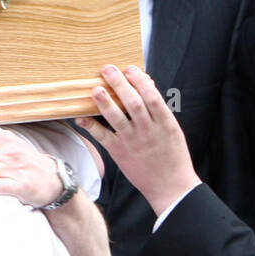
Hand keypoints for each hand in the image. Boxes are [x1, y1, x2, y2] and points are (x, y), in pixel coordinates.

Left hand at [76, 65, 200, 216]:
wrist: (171, 186)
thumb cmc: (173, 156)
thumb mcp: (173, 131)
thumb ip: (160, 111)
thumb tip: (147, 86)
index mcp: (165, 123)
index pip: (152, 96)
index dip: (140, 81)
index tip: (130, 69)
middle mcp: (149, 130)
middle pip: (133, 102)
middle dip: (120, 83)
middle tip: (108, 69)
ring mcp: (133, 141)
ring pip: (117, 117)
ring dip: (105, 102)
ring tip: (95, 88)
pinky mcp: (120, 153)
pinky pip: (103, 137)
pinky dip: (91, 126)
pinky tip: (81, 116)